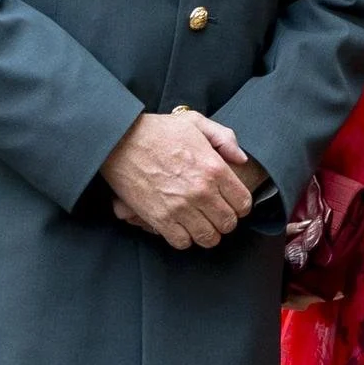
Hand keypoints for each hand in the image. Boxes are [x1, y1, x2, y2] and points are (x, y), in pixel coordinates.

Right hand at [103, 111, 253, 250]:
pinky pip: (182, 242)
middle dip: (225, 221)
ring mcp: (181, 207)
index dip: (241, 207)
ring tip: (201, 224)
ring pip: (208, 238)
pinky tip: (181, 227)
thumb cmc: (158, 130)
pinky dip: (184, 238)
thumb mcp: (195, 122)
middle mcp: (201, 191)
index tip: (232, 204)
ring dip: (207, 233)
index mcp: (214, 168)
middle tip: (216, 215)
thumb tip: (241, 159)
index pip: (243, 203)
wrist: (120, 140)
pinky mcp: (160, 219)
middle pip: (228, 223)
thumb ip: (224, 138)